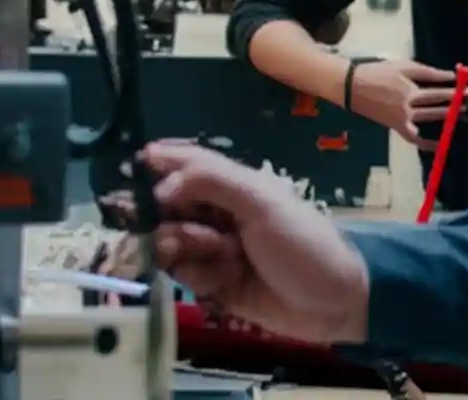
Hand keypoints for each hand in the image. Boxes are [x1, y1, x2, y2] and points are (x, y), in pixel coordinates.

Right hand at [144, 140, 369, 344]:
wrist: (336, 302)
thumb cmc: (304, 244)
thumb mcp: (263, 204)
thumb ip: (212, 182)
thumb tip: (161, 184)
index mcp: (236, 186)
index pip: (188, 165)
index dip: (158, 166)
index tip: (131, 173)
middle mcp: (221, 214)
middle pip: (168, 208)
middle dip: (166, 219)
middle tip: (184, 232)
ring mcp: (217, 250)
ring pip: (171, 244)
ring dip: (186, 250)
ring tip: (219, 256)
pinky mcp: (216, 284)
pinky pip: (186, 276)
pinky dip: (200, 277)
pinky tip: (226, 282)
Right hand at [349, 60, 467, 148]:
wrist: (352, 87)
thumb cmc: (378, 72)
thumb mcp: (403, 66)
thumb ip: (427, 72)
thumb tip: (448, 75)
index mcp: (408, 91)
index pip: (437, 92)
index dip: (454, 91)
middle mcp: (407, 107)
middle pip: (436, 106)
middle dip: (455, 104)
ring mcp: (401, 119)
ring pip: (428, 120)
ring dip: (446, 117)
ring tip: (460, 114)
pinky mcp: (396, 127)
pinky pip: (414, 139)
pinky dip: (426, 143)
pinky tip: (440, 144)